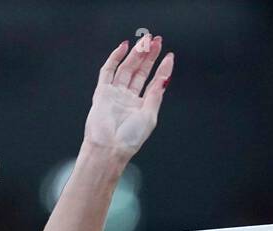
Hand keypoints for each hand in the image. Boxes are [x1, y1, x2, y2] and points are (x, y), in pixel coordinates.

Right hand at [84, 34, 173, 159]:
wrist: (109, 147)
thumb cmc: (129, 138)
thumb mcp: (149, 116)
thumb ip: (156, 94)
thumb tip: (165, 77)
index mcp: (141, 106)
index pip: (153, 82)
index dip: (161, 69)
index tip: (169, 56)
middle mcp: (128, 98)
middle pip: (140, 71)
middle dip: (148, 56)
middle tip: (156, 40)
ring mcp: (115, 93)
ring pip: (127, 68)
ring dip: (136, 54)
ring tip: (145, 41)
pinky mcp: (102, 91)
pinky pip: (108, 71)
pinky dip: (115, 58)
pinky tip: (124, 47)